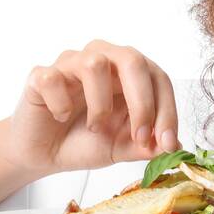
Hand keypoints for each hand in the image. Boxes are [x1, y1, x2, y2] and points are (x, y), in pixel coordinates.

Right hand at [3, 40, 180, 178]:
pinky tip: (60, 117)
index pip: (158, 78)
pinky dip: (60, 105)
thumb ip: (146, 145)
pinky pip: (53, 79)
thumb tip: (173, 146)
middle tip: (139, 136)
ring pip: (94, 63)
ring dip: (100, 105)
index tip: (166, 142)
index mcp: (128, 73)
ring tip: (94, 127)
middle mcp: (102, 59)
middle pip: (132, 59)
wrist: (43, 154)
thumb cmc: (84, 141)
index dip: (167, 110)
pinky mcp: (41, 75)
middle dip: (143, 102)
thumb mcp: (122, 148)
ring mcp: (70, 64)